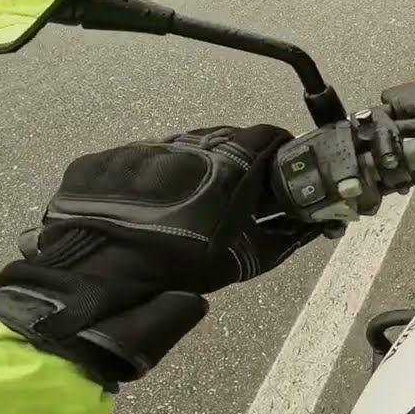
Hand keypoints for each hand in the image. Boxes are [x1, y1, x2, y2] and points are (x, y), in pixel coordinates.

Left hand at [0, 125, 324, 387]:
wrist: (97, 277)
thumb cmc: (183, 266)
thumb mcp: (244, 258)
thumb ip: (287, 237)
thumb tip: (317, 226)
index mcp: (230, 159)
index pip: (270, 136)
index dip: (279, 154)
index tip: (278, 176)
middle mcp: (188, 141)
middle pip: (226, 139)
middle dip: (237, 163)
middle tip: (235, 197)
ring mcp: (143, 146)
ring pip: (181, 149)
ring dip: (193, 170)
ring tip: (185, 205)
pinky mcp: (106, 156)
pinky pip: (139, 160)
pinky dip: (150, 178)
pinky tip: (144, 208)